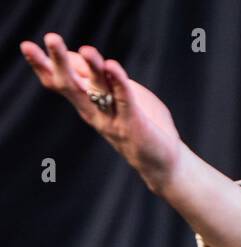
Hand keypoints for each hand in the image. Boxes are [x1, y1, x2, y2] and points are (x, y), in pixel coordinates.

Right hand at [19, 33, 183, 192]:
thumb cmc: (140, 122)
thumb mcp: (116, 95)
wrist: (164, 162)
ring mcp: (111, 117)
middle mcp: (93, 110)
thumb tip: (79, 55)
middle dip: (59, 62)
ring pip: (97, 91)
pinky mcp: (132, 123)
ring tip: (87, 49)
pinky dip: (119, 82)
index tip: (27, 46)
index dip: (43, 65)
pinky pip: (124, 99)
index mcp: (86, 102)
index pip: (60, 81)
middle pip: (71, 85)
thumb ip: (99, 77)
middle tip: (50, 40)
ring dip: (93, 68)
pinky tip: (113, 67)